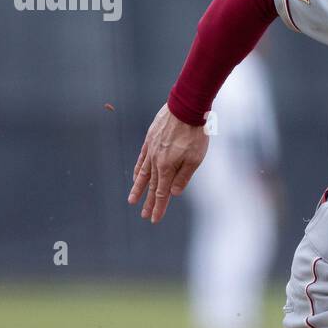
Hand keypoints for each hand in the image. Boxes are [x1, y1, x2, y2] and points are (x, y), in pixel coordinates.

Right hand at [127, 103, 209, 223]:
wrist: (186, 107)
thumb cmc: (195, 133)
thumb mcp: (195, 158)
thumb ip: (183, 177)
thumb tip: (173, 193)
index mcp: (167, 167)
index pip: (161, 192)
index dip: (158, 207)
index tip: (154, 219)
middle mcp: (156, 160)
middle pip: (151, 185)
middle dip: (148, 201)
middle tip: (143, 215)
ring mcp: (151, 149)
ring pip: (143, 173)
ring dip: (138, 187)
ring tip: (132, 199)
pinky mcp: (150, 139)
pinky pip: (142, 158)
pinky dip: (139, 169)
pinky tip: (137, 175)